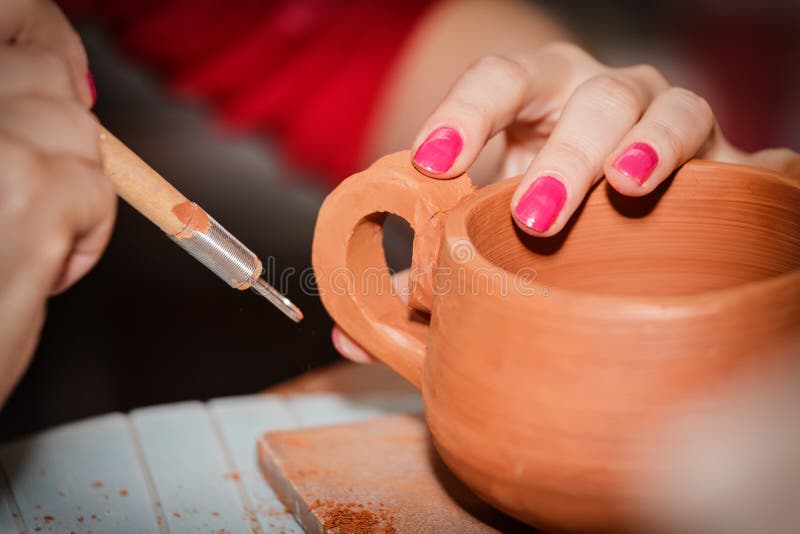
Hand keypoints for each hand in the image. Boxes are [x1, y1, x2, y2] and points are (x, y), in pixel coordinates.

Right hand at [0, 0, 114, 403]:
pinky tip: (37, 266)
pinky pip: (98, 190)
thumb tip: (71, 84)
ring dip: (71, 191)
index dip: (43, 40)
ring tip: (23, 239)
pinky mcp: (30, 193)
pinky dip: (85, 236)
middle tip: (33, 192)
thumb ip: (8, 121)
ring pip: (80, 133)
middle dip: (60, 133)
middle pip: (48, 78)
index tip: (65, 72)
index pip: (7, 13)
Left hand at [333, 42, 798, 361]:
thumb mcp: (482, 239)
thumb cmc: (542, 222)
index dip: (464, 113)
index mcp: (531, 105)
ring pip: (657, 107)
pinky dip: (710, 165)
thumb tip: (348, 334)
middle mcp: (595, 98)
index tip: (432, 163)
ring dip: (639, 145)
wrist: (624, 217)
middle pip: (582, 95)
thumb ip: (422, 281)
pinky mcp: (711, 158)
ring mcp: (657, 119)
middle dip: (559, 150)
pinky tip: (692, 194)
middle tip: (534, 216)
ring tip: (625, 189)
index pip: (496, 82)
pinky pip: (724, 148)